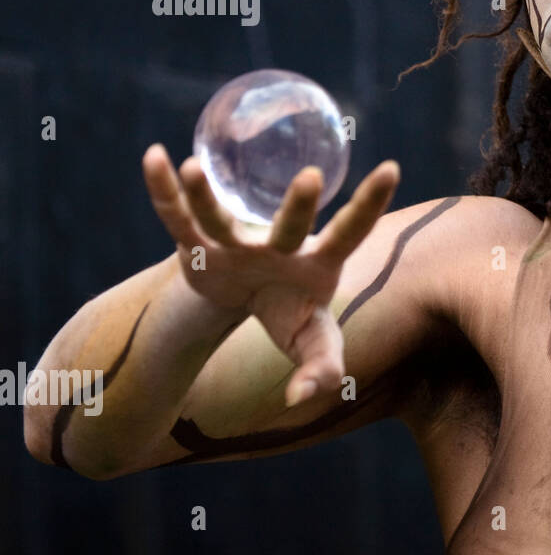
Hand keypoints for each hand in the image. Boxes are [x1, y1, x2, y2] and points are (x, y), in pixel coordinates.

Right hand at [141, 143, 399, 407]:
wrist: (246, 299)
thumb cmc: (291, 312)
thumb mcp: (312, 342)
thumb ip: (321, 369)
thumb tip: (298, 397)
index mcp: (317, 262)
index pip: (351, 231)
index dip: (369, 203)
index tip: (392, 168)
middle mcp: (280, 244)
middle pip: (291, 226)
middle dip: (299, 207)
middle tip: (311, 177)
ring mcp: (238, 242)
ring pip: (220, 217)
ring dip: (204, 195)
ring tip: (195, 168)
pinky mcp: (198, 246)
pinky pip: (177, 217)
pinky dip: (163, 189)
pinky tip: (153, 157)